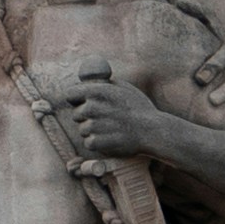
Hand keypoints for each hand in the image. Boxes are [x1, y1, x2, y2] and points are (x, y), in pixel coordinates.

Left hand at [36, 67, 158, 168]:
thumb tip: (86, 79)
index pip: (69, 94)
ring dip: (94, 132)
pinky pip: (88, 142)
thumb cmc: (140, 109)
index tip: (84, 104)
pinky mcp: (98, 142)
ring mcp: (94, 125)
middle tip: (107, 121)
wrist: (154, 132)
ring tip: (112, 131)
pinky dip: (98, 144)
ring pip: (82, 130)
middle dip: (88, 118)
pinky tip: (111, 140)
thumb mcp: (123, 88)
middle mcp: (92, 107)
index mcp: (96, 91)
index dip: (77, 100)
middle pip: (76, 114)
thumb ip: (102, 83)